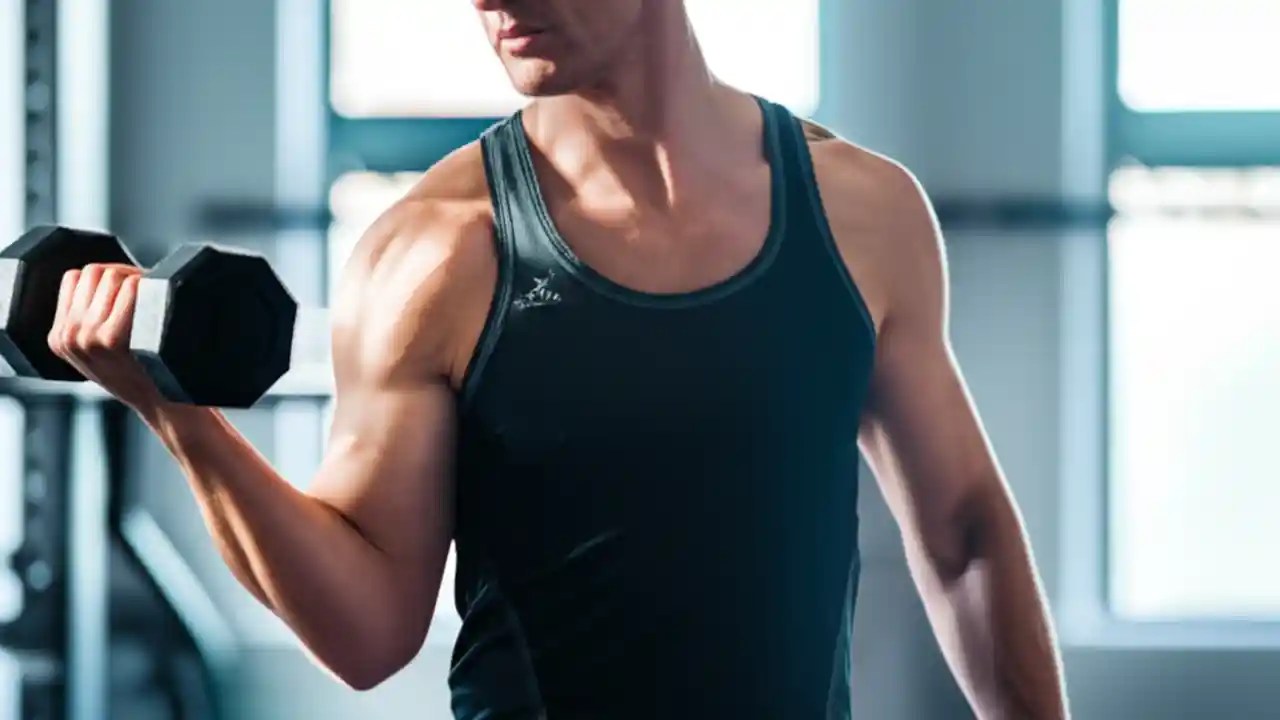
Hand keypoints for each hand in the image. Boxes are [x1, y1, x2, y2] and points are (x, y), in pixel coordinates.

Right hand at [47, 263, 166, 411]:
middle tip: (145, 292)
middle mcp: (68, 336)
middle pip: (93, 272)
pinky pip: (131, 286)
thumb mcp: (99, 353)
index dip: (104, 276)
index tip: (126, 289)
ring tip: (153, 299)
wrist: (165, 405)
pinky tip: (158, 303)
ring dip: (136, 278)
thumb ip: (88, 320)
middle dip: (122, 274)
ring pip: (111, 275)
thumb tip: (101, 273)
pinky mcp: (112, 338)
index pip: (74, 277)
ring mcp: (88, 337)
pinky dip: (147, 286)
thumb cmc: (141, 372)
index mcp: (59, 337)